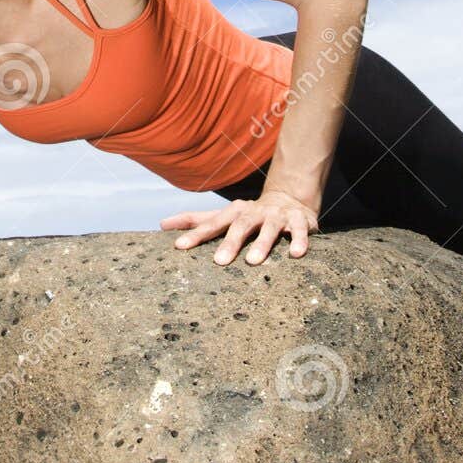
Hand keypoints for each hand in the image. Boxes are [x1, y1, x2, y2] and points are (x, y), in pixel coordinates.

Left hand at [160, 190, 318, 266]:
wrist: (290, 200)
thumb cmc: (250, 215)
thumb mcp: (224, 216)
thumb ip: (196, 221)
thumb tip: (161, 225)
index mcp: (234, 212)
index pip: (212, 223)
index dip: (196, 234)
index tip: (179, 247)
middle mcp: (254, 212)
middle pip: (240, 225)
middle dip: (230, 242)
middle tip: (219, 262)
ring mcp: (277, 216)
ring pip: (269, 228)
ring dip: (262, 243)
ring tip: (254, 261)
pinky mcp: (300, 220)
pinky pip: (301, 230)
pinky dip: (299, 240)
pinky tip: (295, 254)